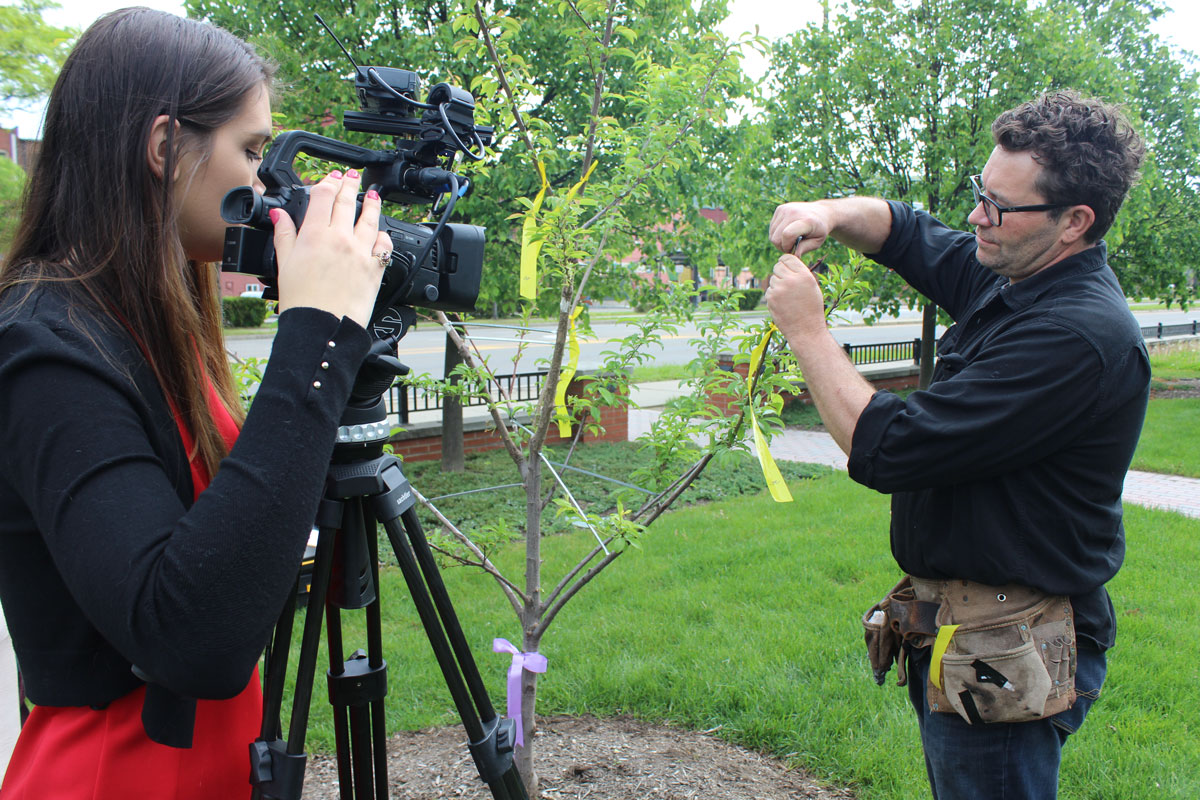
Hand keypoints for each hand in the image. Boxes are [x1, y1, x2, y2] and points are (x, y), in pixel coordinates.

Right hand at [271, 170, 390, 327]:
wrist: (322, 327)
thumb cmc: (301, 300)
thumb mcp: (284, 263)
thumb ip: (284, 235)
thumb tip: (278, 214)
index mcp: (314, 235)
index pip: (323, 196)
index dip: (328, 182)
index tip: (332, 177)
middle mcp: (339, 239)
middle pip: (347, 202)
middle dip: (350, 185)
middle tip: (352, 177)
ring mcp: (359, 252)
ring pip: (369, 219)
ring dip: (372, 204)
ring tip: (373, 195)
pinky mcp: (374, 268)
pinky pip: (384, 245)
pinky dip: (383, 236)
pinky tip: (381, 233)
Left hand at [765, 253, 826, 340]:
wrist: (806, 330)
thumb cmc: (811, 309)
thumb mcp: (812, 287)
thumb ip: (800, 274)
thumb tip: (786, 263)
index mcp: (804, 275)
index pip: (787, 258)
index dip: (785, 262)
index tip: (785, 266)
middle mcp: (791, 280)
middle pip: (777, 267)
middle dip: (780, 273)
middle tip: (787, 283)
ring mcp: (779, 289)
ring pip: (772, 279)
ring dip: (777, 285)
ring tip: (788, 298)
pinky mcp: (771, 298)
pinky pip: (769, 291)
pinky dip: (773, 296)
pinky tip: (783, 304)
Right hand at [769, 201, 831, 255]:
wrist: (821, 212)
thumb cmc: (819, 230)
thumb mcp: (817, 242)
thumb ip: (805, 248)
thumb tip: (794, 256)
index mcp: (806, 220)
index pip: (788, 234)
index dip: (787, 247)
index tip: (794, 250)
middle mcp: (793, 212)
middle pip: (776, 238)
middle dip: (782, 246)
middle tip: (792, 246)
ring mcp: (785, 209)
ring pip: (772, 235)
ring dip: (779, 241)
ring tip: (790, 240)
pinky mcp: (779, 208)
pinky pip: (772, 228)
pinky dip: (777, 234)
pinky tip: (787, 232)